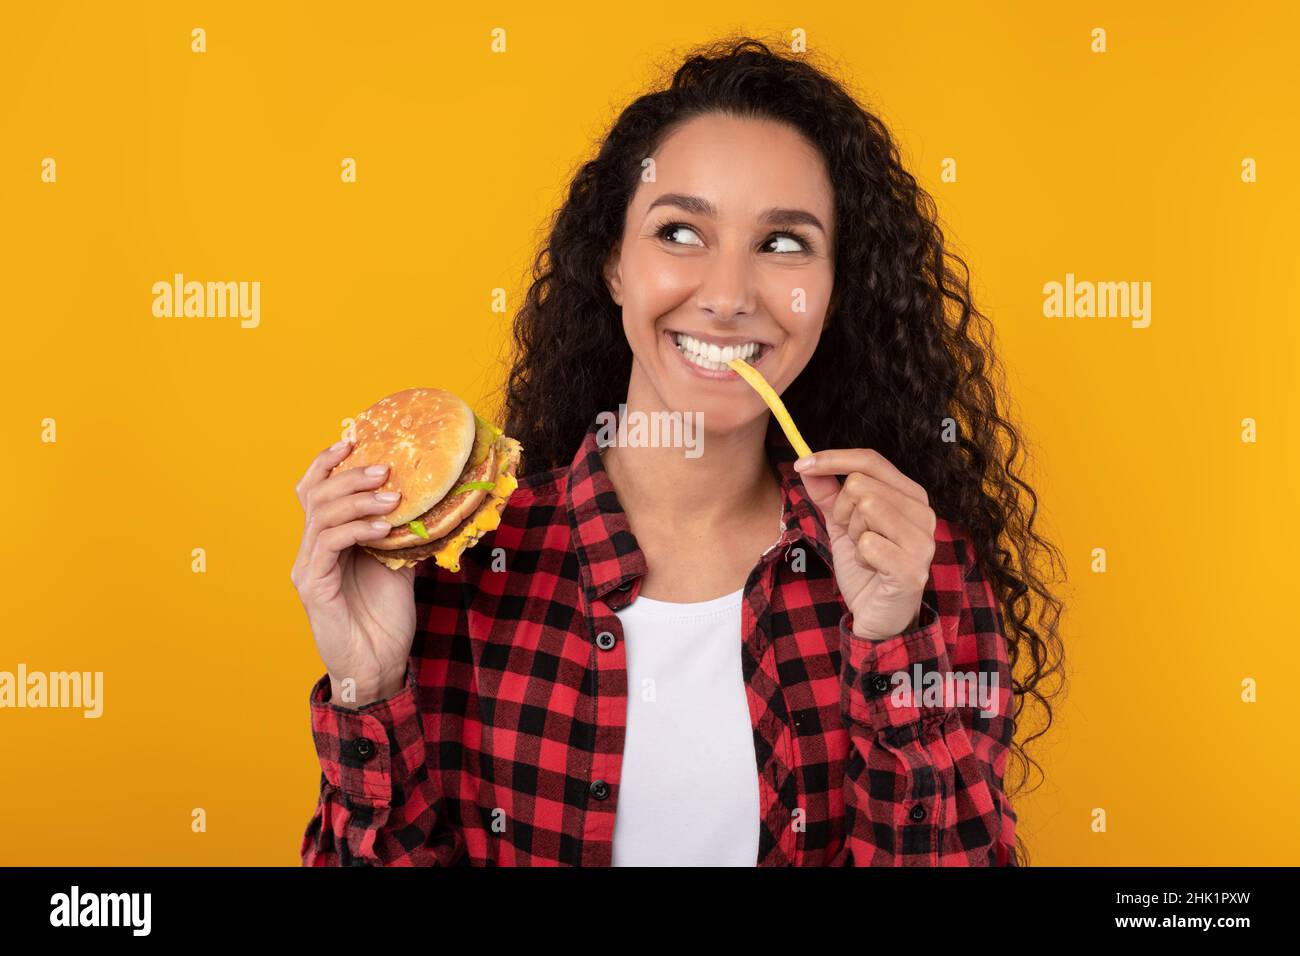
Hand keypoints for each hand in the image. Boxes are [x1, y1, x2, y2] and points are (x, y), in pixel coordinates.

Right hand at [290, 440, 418, 707]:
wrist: (378, 665)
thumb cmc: (386, 619)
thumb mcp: (400, 566)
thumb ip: (404, 534)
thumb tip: (433, 501)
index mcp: (328, 542)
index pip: (315, 490)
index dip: (328, 462)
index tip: (354, 439)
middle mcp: (311, 550)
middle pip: (316, 495)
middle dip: (350, 476)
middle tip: (385, 468)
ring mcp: (308, 567)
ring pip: (322, 515)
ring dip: (358, 500)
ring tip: (392, 497)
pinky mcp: (313, 587)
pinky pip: (329, 544)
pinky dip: (357, 530)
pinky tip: (385, 528)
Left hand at [793, 449, 935, 640]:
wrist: (878, 617)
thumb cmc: (865, 568)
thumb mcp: (841, 525)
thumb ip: (827, 494)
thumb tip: (807, 465)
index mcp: (910, 496)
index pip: (870, 460)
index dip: (832, 458)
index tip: (800, 464)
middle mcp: (923, 513)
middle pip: (861, 484)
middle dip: (842, 511)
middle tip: (852, 536)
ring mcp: (922, 541)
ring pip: (866, 507)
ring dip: (852, 534)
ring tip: (864, 553)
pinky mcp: (913, 569)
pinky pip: (867, 543)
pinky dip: (859, 557)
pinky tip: (871, 569)